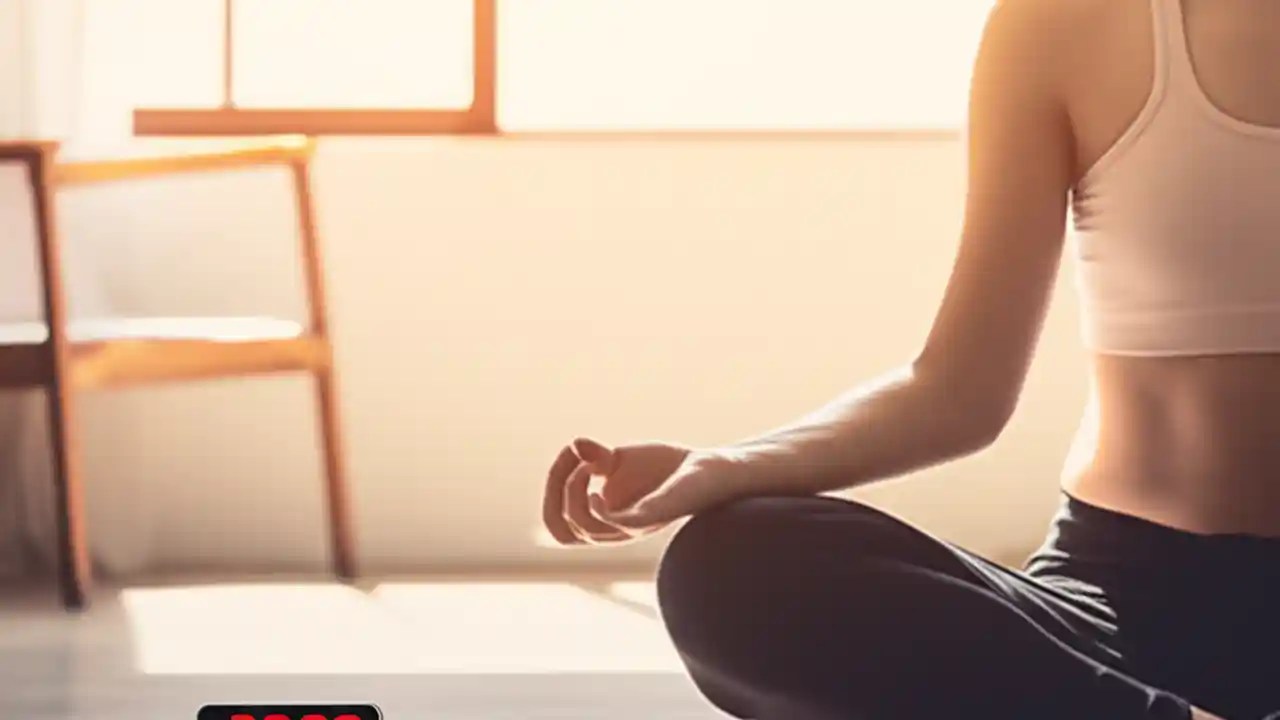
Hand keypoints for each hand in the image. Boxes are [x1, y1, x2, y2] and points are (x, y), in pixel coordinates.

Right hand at [542, 438, 738, 545]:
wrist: (710, 469)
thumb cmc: (668, 469)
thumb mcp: (621, 458)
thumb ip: (595, 457)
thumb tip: (574, 445)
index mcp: (604, 520)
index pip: (558, 523)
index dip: (551, 491)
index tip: (569, 454)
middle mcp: (614, 529)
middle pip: (561, 531)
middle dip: (554, 494)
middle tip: (571, 461)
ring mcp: (633, 525)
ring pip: (584, 530)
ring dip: (574, 492)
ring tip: (592, 465)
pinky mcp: (653, 515)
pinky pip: (619, 525)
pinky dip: (600, 509)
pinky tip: (600, 483)